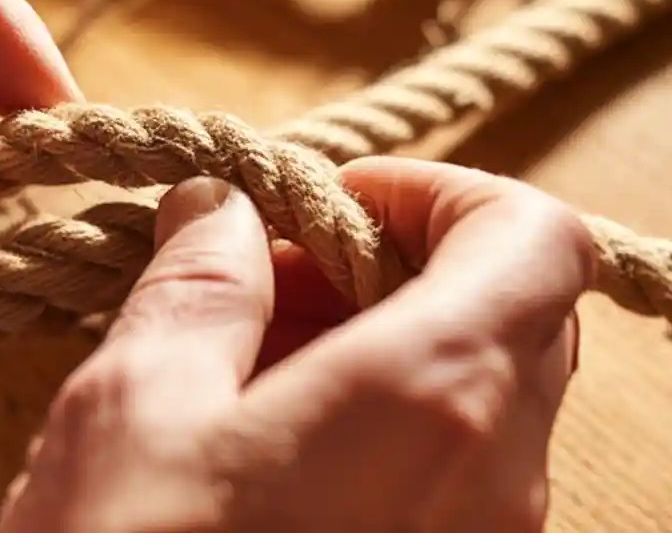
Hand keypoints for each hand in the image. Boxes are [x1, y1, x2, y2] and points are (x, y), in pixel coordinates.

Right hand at [0, 157, 592, 532]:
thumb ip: (198, 283)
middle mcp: (498, 477)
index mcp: (435, 398)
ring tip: (253, 355)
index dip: (445, 194)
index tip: (342, 203)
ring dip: (387, 342)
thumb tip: (222, 210)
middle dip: (400, 264)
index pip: (537, 237)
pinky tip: (272, 443)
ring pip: (488, 392)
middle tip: (278, 274)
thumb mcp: (134, 408)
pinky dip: (388, 422)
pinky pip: (459, 472)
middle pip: (516, 309)